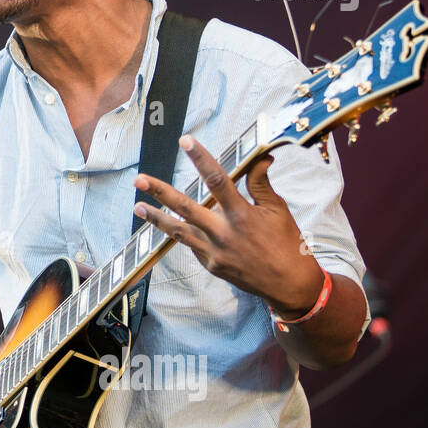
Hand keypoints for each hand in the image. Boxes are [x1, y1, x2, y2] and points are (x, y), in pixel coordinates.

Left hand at [131, 136, 322, 316]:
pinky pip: (191, 245)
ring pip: (178, 231)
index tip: (186, 142)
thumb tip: (261, 157)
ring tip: (138, 207)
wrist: (289, 285)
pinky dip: (182, 234)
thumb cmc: (286, 244)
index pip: (218, 180)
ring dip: (156, 218)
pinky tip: (172, 225)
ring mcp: (213, 252)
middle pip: (185, 208)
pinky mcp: (210, 265)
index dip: (201, 159)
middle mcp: (223, 233)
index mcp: (242, 215)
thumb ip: (261, 183)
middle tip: (140, 179)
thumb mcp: (277, 210)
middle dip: (160, 192)